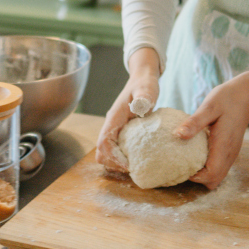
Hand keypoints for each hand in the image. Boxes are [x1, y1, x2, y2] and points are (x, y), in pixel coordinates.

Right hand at [95, 47, 160, 171]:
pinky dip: (122, 158)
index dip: (113, 156)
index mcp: (114, 118)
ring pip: (106, 153)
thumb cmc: (145, 84)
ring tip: (136, 166)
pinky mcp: (121, 133)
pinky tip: (138, 159)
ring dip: (116, 163)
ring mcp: (114, 130)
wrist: (142, 79)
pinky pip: (115, 150)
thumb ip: (143, 97)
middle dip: (113, 164)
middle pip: (101, 152)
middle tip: (132, 169)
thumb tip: (140, 105)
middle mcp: (111, 126)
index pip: (104, 142)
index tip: (128, 165)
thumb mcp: (147, 89)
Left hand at [174, 68, 248, 188]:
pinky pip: (219, 167)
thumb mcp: (209, 107)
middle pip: (214, 181)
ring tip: (187, 159)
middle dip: (197, 179)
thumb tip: (177, 135)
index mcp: (223, 146)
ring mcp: (231, 153)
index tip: (181, 166)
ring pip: (217, 176)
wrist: (247, 94)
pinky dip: (208, 166)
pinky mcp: (230, 150)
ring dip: (202, 174)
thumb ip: (194, 122)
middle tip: (182, 164)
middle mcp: (229, 154)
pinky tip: (197, 152)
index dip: (195, 177)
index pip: (210, 175)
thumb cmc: (228, 98)